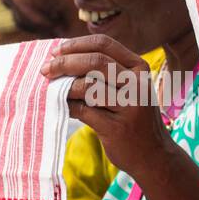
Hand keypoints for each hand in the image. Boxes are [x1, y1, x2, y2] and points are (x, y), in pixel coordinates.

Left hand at [40, 35, 176, 179]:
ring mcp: (129, 106)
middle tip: (45, 70)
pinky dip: (68, 106)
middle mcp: (137, 84)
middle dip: (65, 63)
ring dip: (64, 86)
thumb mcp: (129, 88)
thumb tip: (63, 58)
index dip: (76, 45)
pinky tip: (62, 107)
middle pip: (94, 62)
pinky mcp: (116, 127)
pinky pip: (83, 110)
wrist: (153, 155)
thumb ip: (106, 72)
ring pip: (87, 86)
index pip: (104, 44)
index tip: (56, 52)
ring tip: (52, 89)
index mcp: (139, 67)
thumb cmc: (133, 117)